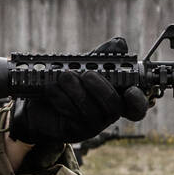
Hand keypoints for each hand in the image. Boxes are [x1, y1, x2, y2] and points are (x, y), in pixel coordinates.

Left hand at [8, 36, 150, 144]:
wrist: (35, 103)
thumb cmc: (64, 83)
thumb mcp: (82, 65)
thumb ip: (102, 57)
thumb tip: (120, 43)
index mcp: (115, 96)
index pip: (136, 106)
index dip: (138, 101)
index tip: (130, 91)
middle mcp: (107, 113)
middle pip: (115, 107)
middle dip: (101, 88)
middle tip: (86, 74)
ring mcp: (92, 125)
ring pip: (92, 112)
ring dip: (77, 91)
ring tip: (63, 76)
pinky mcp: (74, 131)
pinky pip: (73, 116)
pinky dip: (62, 99)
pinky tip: (52, 89)